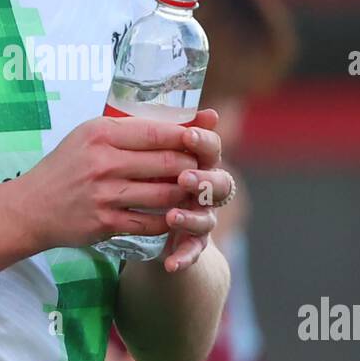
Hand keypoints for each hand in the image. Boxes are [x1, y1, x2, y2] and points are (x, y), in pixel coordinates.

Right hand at [18, 112, 207, 253]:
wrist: (31, 207)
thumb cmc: (65, 167)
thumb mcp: (87, 136)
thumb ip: (126, 129)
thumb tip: (174, 122)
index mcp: (100, 134)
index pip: (157, 131)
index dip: (187, 136)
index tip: (201, 139)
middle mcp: (103, 163)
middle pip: (167, 163)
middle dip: (192, 166)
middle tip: (203, 168)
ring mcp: (105, 195)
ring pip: (164, 194)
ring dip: (184, 194)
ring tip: (193, 191)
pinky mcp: (106, 223)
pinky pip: (151, 223)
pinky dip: (168, 220)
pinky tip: (173, 215)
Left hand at [152, 108, 235, 272]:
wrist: (145, 221)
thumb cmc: (142, 176)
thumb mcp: (140, 152)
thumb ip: (150, 131)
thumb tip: (144, 97)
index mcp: (198, 161)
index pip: (211, 147)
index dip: (202, 141)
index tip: (187, 135)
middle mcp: (206, 189)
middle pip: (219, 182)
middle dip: (201, 179)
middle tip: (184, 178)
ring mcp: (202, 217)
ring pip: (207, 218)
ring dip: (191, 217)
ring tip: (172, 217)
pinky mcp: (191, 244)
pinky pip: (192, 252)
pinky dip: (183, 257)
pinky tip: (170, 263)